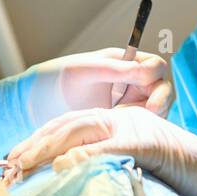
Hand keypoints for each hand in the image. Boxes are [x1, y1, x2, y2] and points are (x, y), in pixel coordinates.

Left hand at [7, 106, 196, 195]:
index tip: (12, 163)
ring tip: (23, 167)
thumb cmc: (183, 182)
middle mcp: (122, 118)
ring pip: (82, 129)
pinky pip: (111, 146)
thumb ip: (106, 173)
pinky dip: (85, 155)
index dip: (37, 142)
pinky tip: (63, 166)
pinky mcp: (150, 141)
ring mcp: (136, 126)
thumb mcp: (135, 176)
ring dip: (49, 149)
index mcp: (116, 123)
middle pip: (67, 124)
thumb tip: (71, 189)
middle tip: (8, 168)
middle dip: (34, 145)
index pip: (68, 126)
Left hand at [25, 48, 172, 126]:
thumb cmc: (56, 78)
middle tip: (152, 110)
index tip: (145, 84)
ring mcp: (126, 102)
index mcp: (122, 62)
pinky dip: (141, 127)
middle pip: (161, 87)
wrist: (34, 103)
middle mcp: (128, 81)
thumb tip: (146, 70)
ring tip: (138, 120)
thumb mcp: (85, 71)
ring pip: (156, 107)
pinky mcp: (120, 122)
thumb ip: (116, 70)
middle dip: (161, 97)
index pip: (154, 65)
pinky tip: (126, 133)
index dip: (154, 74)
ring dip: (154, 113)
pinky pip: (141, 125)